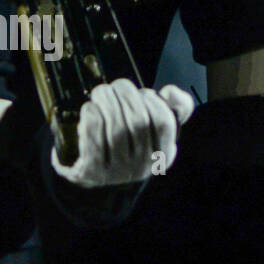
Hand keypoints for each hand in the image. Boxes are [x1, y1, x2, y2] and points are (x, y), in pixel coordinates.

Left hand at [51, 80, 194, 187]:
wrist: (98, 178)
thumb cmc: (131, 143)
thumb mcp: (157, 129)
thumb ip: (174, 107)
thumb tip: (171, 91)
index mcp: (163, 155)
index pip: (164, 123)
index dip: (153, 101)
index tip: (142, 92)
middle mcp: (143, 167)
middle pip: (138, 123)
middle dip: (126, 96)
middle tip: (115, 85)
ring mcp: (117, 172)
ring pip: (116, 130)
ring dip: (107, 103)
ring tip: (101, 92)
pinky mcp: (92, 172)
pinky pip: (93, 140)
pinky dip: (92, 119)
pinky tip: (90, 108)